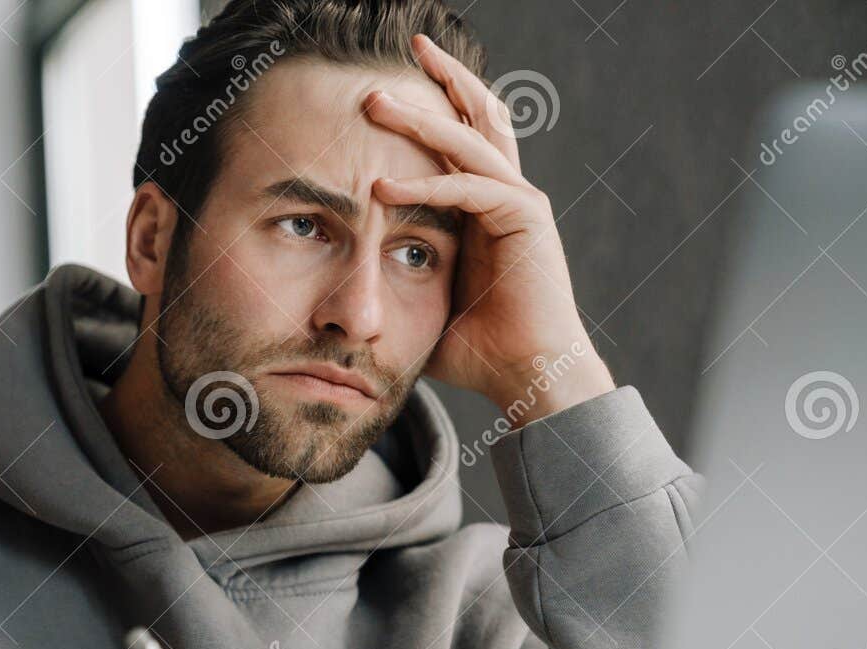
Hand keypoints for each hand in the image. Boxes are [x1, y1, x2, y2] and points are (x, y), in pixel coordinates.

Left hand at [365, 33, 614, 425]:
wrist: (525, 375)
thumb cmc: (477, 349)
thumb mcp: (420, 302)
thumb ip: (393, 279)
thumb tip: (340, 287)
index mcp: (485, 204)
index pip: (462, 134)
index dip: (435, 99)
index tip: (388, 78)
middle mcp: (507, 192)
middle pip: (475, 114)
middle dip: (437, 81)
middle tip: (394, 56)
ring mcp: (519, 202)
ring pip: (470, 140)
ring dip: (422, 119)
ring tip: (373, 103)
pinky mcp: (526, 220)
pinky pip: (471, 189)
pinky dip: (427, 187)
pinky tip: (382, 188)